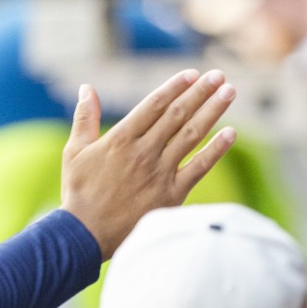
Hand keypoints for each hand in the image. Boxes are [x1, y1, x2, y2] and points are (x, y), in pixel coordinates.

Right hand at [61, 70, 236, 257]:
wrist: (87, 234)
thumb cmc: (79, 193)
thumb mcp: (74, 151)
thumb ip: (84, 118)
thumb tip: (86, 88)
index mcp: (120, 138)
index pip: (154, 105)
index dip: (175, 87)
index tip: (193, 73)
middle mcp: (143, 151)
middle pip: (177, 114)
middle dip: (200, 92)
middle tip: (219, 75)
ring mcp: (160, 172)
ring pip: (191, 135)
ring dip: (213, 112)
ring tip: (229, 93)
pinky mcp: (172, 194)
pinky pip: (199, 167)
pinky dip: (216, 150)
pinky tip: (231, 133)